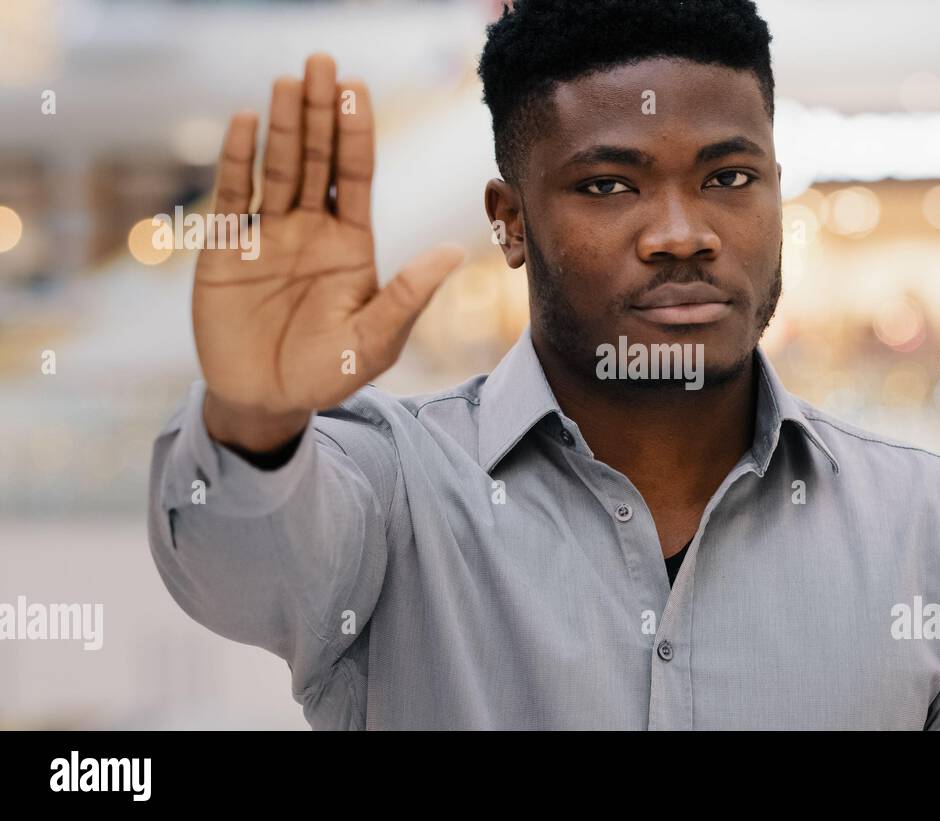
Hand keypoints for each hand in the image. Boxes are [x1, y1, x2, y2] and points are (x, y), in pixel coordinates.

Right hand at [193, 53, 463, 450]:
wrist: (270, 402)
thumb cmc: (330, 374)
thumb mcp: (377, 340)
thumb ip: (409, 294)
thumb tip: (454, 252)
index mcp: (351, 242)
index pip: (355, 174)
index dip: (356, 131)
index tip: (357, 87)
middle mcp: (311, 228)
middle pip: (316, 158)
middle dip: (320, 111)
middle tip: (321, 61)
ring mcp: (269, 235)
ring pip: (277, 168)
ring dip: (282, 125)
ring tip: (288, 80)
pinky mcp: (228, 250)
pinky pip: (233, 197)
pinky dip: (237, 160)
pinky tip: (243, 123)